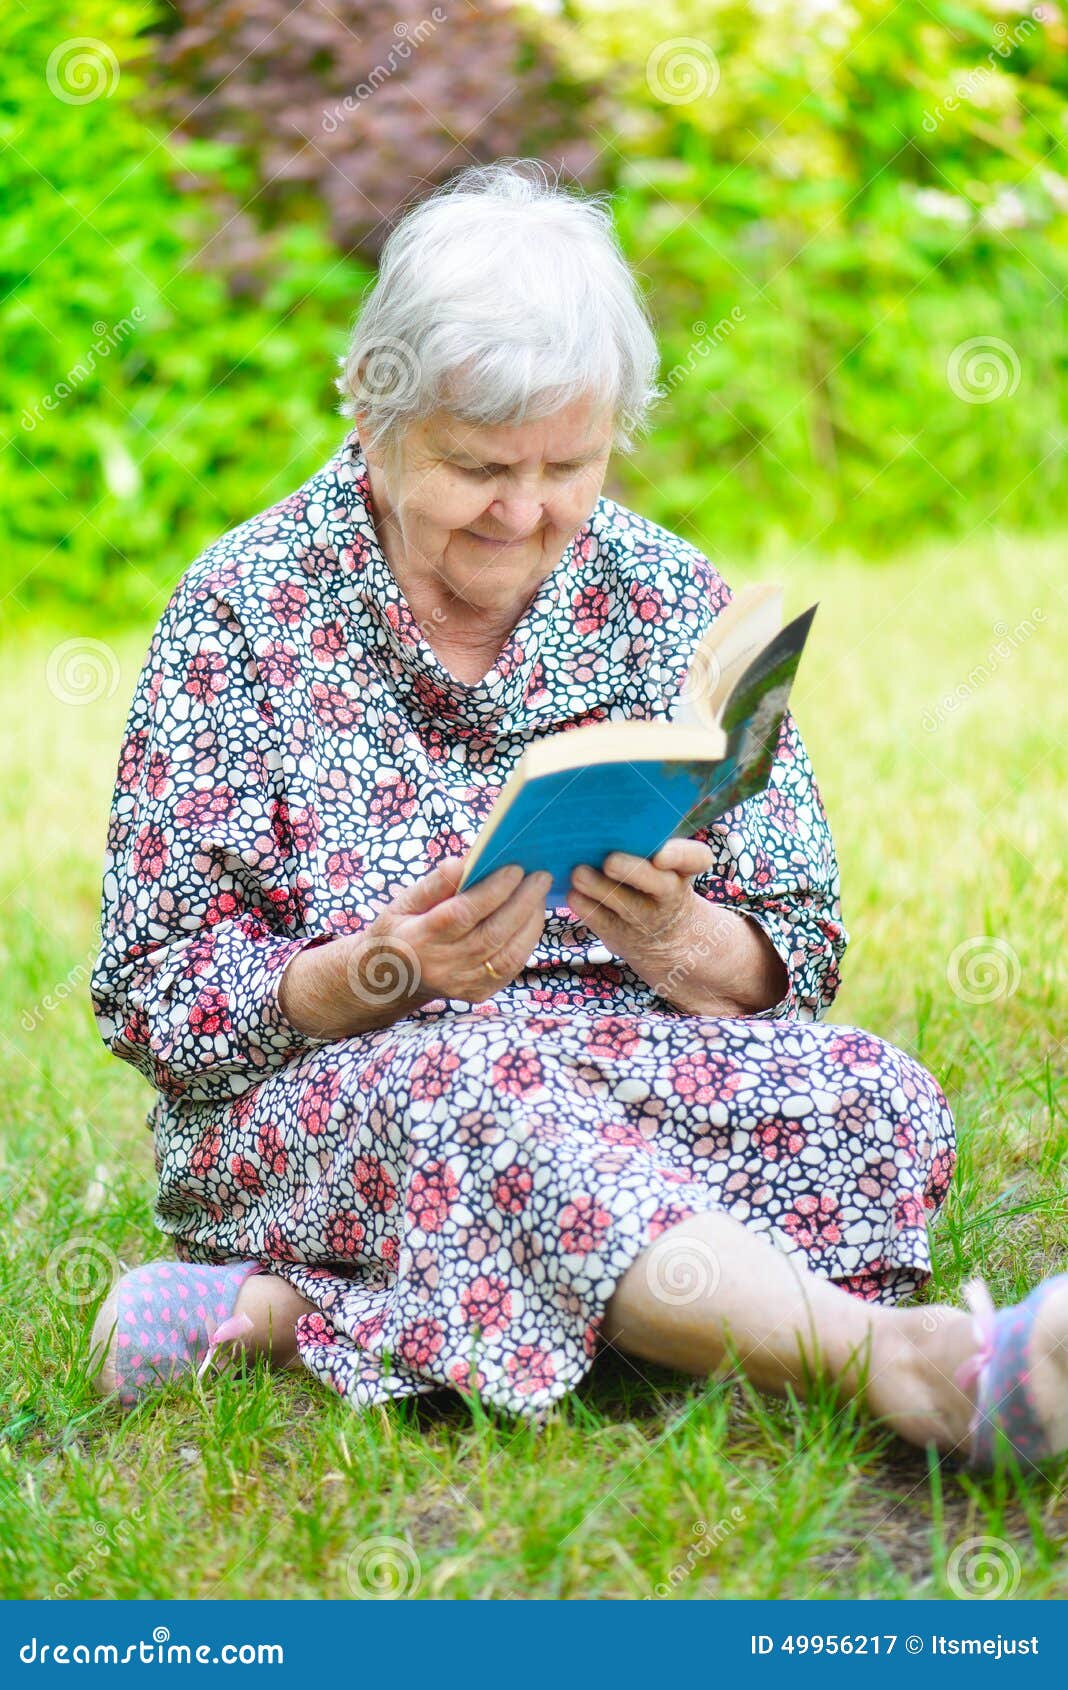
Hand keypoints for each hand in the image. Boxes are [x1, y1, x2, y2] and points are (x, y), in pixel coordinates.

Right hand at [349, 855, 551, 1013]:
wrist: (390, 979)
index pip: (461, 914)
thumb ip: (435, 883)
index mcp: (418, 939)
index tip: (515, 868)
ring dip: (531, 922)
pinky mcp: (477, 994)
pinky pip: (510, 968)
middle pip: (491, 934)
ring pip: (508, 955)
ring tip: (540, 894)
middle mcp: (441, 967)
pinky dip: (526, 941)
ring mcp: (461, 985)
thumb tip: (465, 861)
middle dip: (522, 902)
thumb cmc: (399, 930)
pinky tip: (532, 919)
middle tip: (541, 876)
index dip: (491, 891)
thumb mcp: (404, 902)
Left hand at [567, 839, 714, 979]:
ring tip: (579, 873)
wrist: (662, 934)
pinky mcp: (621, 934)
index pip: (695, 858)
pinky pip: (602, 921)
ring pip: (625, 904)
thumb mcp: (661, 864)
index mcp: (682, 868)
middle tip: (609, 861)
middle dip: (633, 871)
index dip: (680, 856)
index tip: (660, 856)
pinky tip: (573, 894)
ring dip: (600, 888)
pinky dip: (586, 907)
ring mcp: (645, 917)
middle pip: (658, 883)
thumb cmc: (652, 881)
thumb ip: (643, 843)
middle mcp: (669, 893)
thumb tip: (603, 821)